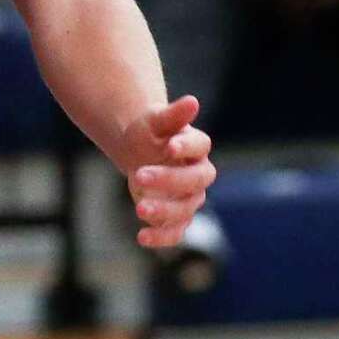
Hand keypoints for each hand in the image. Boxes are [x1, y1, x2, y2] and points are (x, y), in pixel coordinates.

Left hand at [124, 95, 216, 250]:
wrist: (140, 150)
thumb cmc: (151, 132)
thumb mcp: (156, 120)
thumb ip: (174, 114)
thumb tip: (192, 101)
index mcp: (197, 147)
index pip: (200, 147)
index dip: (187, 147)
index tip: (169, 146)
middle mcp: (199, 175)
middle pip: (193, 181)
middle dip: (168, 180)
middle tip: (138, 174)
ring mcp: (190, 198)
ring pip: (185, 209)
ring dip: (163, 211)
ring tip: (138, 207)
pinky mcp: (177, 217)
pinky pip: (175, 232)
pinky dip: (161, 237)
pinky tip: (141, 236)